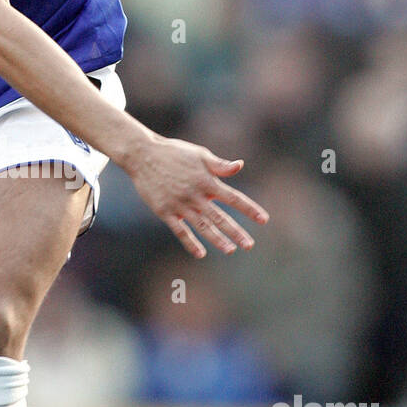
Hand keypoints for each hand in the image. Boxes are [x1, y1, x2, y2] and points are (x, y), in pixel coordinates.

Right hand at [127, 136, 269, 257]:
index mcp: (207, 180)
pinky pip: (180, 231)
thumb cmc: (174, 152)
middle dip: (236, 232)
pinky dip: (190, 242)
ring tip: (230, 250)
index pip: (233, 198)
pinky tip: (201, 253)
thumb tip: (240, 166)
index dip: (249, 209)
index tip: (263, 220)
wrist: (143, 156)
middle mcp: (195, 195)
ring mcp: (180, 205)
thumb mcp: (199, 155)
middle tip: (249, 245)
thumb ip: (220, 165)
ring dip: (217, 239)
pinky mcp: (165, 211)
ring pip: (202, 226)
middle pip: (220, 217)